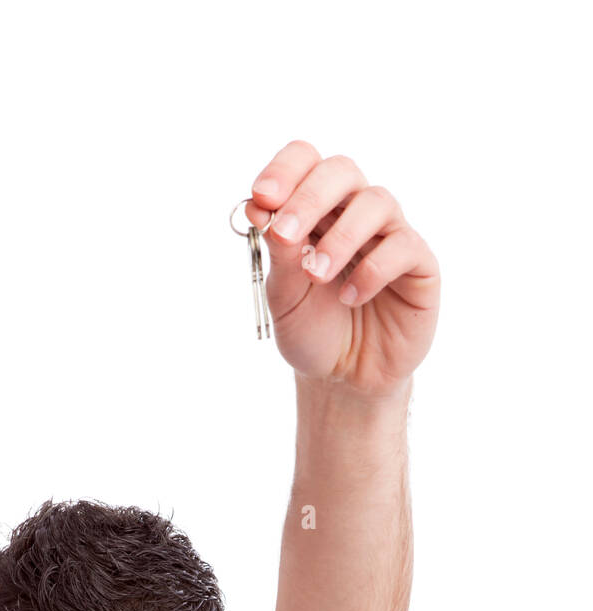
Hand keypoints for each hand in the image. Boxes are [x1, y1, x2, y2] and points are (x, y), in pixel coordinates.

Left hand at [247, 140, 439, 398]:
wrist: (344, 380)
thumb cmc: (313, 331)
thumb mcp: (284, 296)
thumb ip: (278, 252)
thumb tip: (260, 207)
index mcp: (316, 210)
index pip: (306, 162)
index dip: (285, 170)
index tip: (261, 197)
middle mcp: (354, 213)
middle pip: (342, 171)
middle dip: (309, 198)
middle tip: (285, 235)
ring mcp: (389, 234)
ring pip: (376, 202)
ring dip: (340, 237)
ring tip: (317, 275)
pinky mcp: (418, 264)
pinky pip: (402, 247)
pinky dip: (371, 270)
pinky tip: (351, 299)